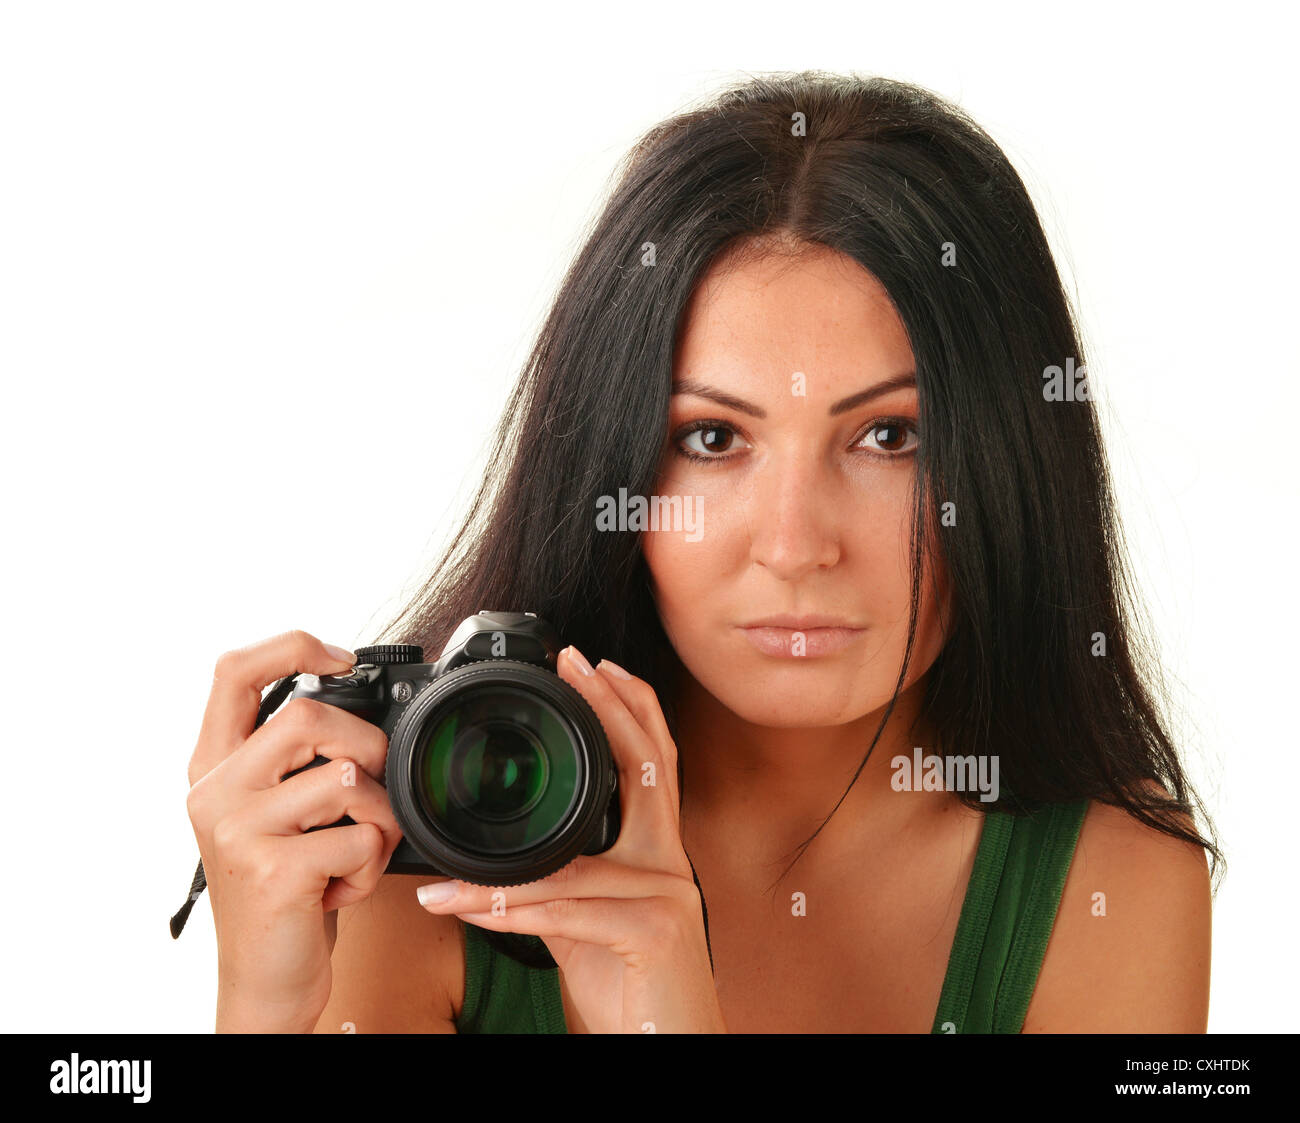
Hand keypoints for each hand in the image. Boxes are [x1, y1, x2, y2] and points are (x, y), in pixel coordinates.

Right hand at [186, 630, 403, 1031]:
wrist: (264, 979)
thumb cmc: (287, 888)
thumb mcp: (273, 815)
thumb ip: (292, 761)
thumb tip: (355, 699)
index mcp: (213, 765)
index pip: (233, 671)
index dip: (290, 645)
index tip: (340, 657)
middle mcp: (214, 791)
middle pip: (310, 717)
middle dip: (368, 748)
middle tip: (370, 793)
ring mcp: (238, 830)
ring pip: (348, 778)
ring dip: (379, 820)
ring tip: (353, 852)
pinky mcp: (272, 872)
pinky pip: (362, 839)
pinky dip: (373, 867)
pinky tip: (341, 890)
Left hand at [416, 646, 725, 1033]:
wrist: (669, 1051)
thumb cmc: (631, 988)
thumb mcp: (586, 925)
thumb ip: (560, 882)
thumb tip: (506, 864)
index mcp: (656, 853)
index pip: (652, 761)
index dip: (629, 706)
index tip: (595, 664)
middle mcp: (671, 863)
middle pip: (650, 764)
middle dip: (612, 705)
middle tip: (576, 662)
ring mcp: (669, 894)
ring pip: (576, 858)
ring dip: (500, 864)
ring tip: (445, 861)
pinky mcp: (657, 932)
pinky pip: (568, 910)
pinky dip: (508, 909)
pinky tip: (466, 908)